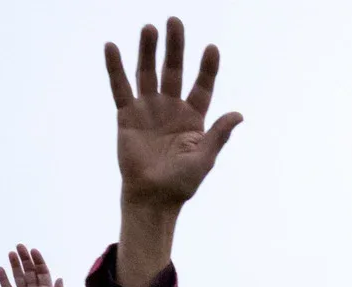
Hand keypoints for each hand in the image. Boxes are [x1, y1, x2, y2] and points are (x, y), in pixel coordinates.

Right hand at [0, 246, 68, 286]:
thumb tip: (59, 278)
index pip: (42, 272)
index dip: (38, 261)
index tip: (33, 250)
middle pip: (29, 272)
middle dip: (25, 259)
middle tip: (19, 246)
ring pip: (18, 277)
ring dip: (15, 265)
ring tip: (10, 253)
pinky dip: (3, 280)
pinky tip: (0, 269)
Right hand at [106, 18, 242, 211]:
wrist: (152, 199)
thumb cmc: (181, 184)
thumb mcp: (204, 158)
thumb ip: (218, 134)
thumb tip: (239, 114)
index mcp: (193, 118)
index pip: (202, 86)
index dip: (207, 68)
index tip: (212, 48)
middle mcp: (170, 109)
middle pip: (173, 71)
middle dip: (175, 47)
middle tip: (175, 21)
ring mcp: (148, 110)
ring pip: (147, 73)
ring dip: (148, 51)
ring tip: (150, 28)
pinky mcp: (127, 116)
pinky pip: (120, 88)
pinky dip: (115, 68)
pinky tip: (112, 47)